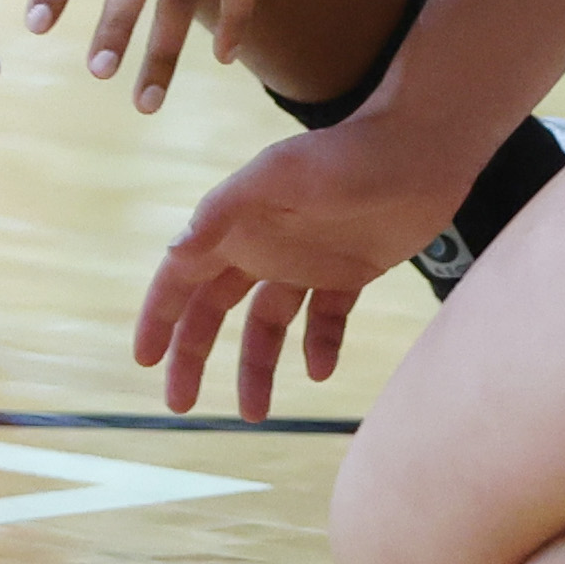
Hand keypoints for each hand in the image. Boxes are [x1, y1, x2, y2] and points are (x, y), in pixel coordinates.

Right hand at [134, 120, 467, 420]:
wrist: (420, 149)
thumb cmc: (345, 155)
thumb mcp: (277, 177)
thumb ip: (225, 212)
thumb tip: (175, 252)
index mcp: (237, 224)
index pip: (182, 276)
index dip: (159, 316)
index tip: (144, 360)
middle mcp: (265, 245)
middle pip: (215, 309)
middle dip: (194, 355)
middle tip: (182, 404)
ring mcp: (307, 260)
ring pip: (268, 325)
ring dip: (257, 367)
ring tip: (255, 414)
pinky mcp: (350, 272)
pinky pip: (325, 320)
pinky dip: (319, 346)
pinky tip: (320, 370)